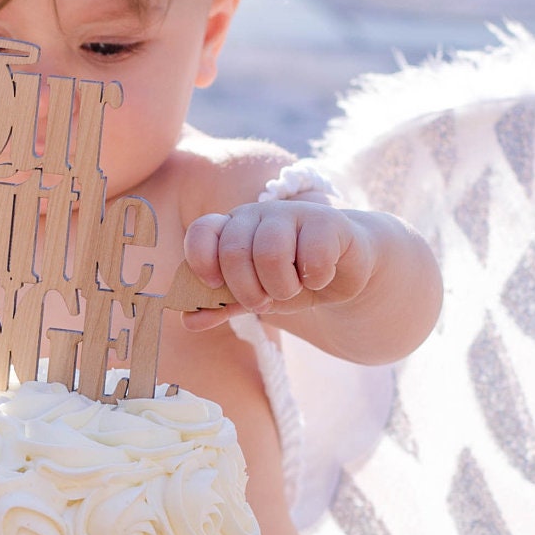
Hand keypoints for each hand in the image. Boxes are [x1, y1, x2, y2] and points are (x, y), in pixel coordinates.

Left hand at [180, 201, 373, 327]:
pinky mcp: (328, 221)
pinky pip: (312, 256)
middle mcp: (258, 214)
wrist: (346, 272)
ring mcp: (293, 213)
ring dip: (283, 286)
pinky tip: (321, 277)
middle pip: (234, 251)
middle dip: (248, 290)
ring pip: (271, 253)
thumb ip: (222, 306)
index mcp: (233, 228)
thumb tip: (188, 321)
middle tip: (265, 299)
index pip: (203, 232)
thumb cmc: (292, 279)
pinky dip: (316, 280)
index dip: (202, 261)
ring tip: (295, 288)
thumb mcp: (255, 296)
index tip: (215, 284)